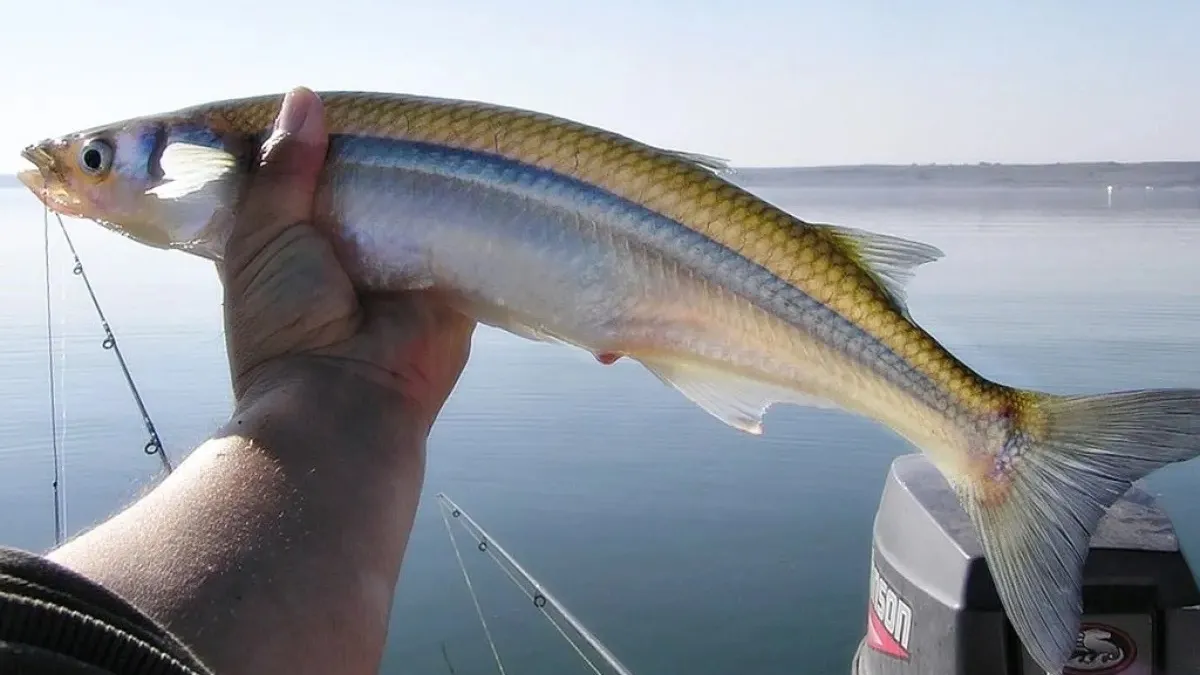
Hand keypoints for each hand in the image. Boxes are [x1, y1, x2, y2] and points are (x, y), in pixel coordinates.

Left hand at [218, 87, 474, 433]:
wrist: (345, 400)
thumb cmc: (286, 322)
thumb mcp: (264, 233)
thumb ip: (284, 168)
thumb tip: (305, 97)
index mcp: (292, 244)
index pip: (304, 179)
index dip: (314, 143)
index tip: (327, 99)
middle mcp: (349, 253)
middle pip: (366, 187)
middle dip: (377, 153)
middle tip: (394, 105)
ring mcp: (403, 269)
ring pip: (416, 207)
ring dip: (425, 176)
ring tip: (438, 122)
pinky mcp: (452, 285)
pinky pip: (464, 235)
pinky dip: (467, 207)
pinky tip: (477, 162)